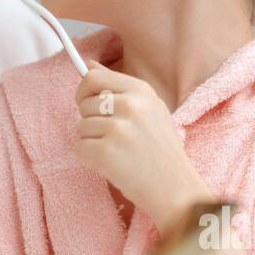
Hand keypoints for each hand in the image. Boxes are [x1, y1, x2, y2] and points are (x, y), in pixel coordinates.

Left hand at [74, 58, 210, 231]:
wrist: (176, 189)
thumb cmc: (161, 150)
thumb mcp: (150, 109)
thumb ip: (119, 87)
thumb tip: (89, 65)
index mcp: (141, 91)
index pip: (94, 77)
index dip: (85, 91)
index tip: (87, 102)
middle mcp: (130, 105)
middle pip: (84, 104)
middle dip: (91, 121)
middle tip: (113, 137)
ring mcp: (118, 129)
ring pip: (81, 127)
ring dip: (92, 142)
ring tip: (118, 152)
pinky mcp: (106, 152)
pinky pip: (79, 148)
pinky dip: (89, 159)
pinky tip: (111, 164)